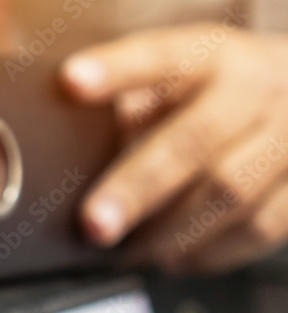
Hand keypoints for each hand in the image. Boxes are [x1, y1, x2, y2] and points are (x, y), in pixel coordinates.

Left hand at [60, 20, 287, 272]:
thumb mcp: (177, 75)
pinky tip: (174, 257)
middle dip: (137, 187)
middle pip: (195, 140)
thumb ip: (127, 101)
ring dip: (170, 231)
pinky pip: (260, 228)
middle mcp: (255, 90)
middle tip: (93, 224)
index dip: (115, 70)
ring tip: (128, 250)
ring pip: (230, 193)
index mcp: (210, 55)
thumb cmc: (218, 90)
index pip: (158, 56)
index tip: (70, 82)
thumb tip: (53, 135)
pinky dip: (209, 252)